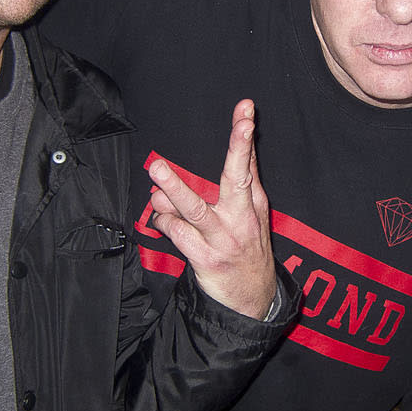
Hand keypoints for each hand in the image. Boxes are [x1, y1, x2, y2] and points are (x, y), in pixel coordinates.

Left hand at [146, 99, 276, 318]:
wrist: (253, 300)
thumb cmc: (248, 249)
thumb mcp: (252, 215)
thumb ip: (238, 182)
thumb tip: (224, 152)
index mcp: (254, 204)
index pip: (249, 164)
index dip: (245, 137)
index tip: (246, 110)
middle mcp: (242, 219)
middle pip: (235, 179)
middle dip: (234, 150)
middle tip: (236, 124)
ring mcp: (224, 240)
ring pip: (196, 210)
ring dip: (174, 190)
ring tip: (157, 172)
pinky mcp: (206, 260)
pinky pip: (178, 234)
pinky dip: (164, 221)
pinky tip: (160, 217)